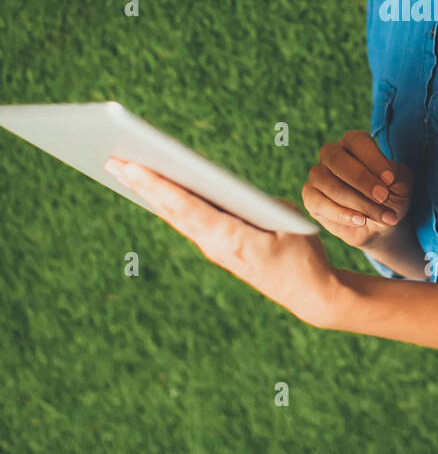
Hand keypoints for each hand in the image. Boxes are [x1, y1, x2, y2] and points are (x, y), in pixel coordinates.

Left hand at [103, 158, 338, 327]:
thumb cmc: (303, 254)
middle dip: (142, 184)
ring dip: (148, 192)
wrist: (309, 293)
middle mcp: (215, 245)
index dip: (159, 186)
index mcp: (232, 239)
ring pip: (174, 215)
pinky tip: (150, 187)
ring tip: (121, 167)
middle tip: (112, 159)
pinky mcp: (216, 247)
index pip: (187, 207)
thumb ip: (254, 202)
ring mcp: (213, 248)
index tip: (133, 166)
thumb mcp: (287, 220)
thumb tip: (220, 188)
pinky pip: (185, 220)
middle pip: (172, 209)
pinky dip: (165, 201)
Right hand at [301, 130, 413, 250]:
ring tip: (381, 216)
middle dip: (362, 180)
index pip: (357, 141)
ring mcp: (318, 175)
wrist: (380, 226)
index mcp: (353, 143)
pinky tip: (360, 221)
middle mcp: (332, 155)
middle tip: (383, 197)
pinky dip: (341, 214)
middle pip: (337, 159)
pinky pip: (318, 203)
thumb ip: (396, 177)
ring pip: (330, 184)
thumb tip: (386, 177)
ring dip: (358, 202)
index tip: (390, 179)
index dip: (373, 159)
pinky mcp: (310, 197)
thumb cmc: (391, 197)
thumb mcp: (402, 184)